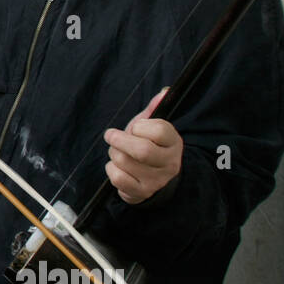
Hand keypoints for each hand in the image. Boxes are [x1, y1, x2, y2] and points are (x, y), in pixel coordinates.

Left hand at [103, 88, 182, 204]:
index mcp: (173, 142)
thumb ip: (154, 109)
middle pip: (142, 151)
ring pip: (125, 162)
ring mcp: (156, 180)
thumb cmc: (150, 146)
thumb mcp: (153, 126)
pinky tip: (117, 166)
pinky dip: (111, 169)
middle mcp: (169, 163)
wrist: (157, 179)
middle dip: (119, 140)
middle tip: (110, 135)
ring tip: (117, 151)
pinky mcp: (141, 193)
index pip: (158, 130)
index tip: (134, 127)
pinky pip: (118, 178)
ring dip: (113, 153)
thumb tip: (164, 91)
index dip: (140, 126)